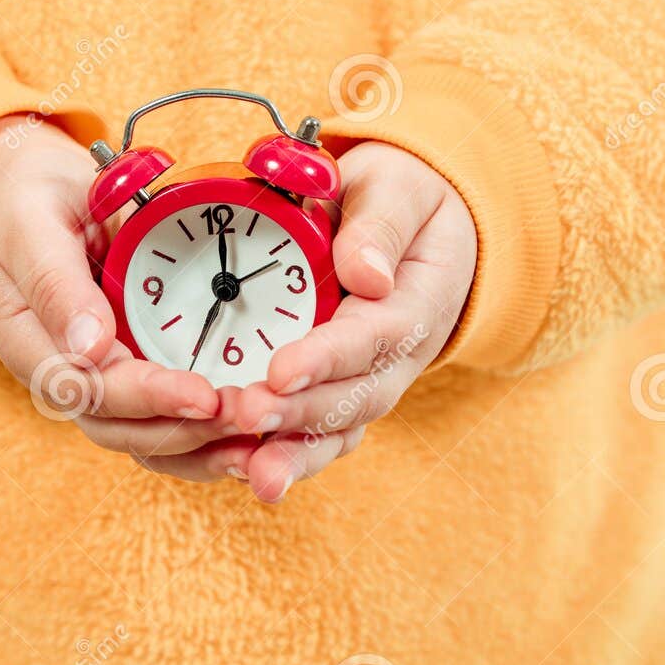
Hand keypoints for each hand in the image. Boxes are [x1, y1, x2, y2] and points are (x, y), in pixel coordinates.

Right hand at [0, 116, 246, 467]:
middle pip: (120, 426)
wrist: (21, 192)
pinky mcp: (125, 370)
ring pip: (142, 435)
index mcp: (28, 341)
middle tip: (247, 417)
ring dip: (199, 444)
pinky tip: (246, 439)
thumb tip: (90, 347)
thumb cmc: (24, 202)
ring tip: (256, 439)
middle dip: (184, 430)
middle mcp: (61, 372)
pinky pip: (159, 418)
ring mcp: (93, 376)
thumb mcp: (30, 225)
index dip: (149, 398)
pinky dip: (202, 435)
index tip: (203, 395)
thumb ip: (55, 283)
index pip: (90, 388)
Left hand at [231, 142, 477, 501]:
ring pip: (336, 431)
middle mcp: (397, 356)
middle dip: (299, 414)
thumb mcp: (400, 189)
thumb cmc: (403, 202)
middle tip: (245, 417)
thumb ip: (380, 224)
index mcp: (415, 303)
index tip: (281, 370)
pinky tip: (243, 472)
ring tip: (254, 474)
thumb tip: (366, 274)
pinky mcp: (338, 393)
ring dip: (295, 453)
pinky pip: (315, 435)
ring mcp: (368, 381)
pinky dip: (284, 456)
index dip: (327, 357)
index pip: (372, 336)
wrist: (421, 231)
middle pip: (353, 398)